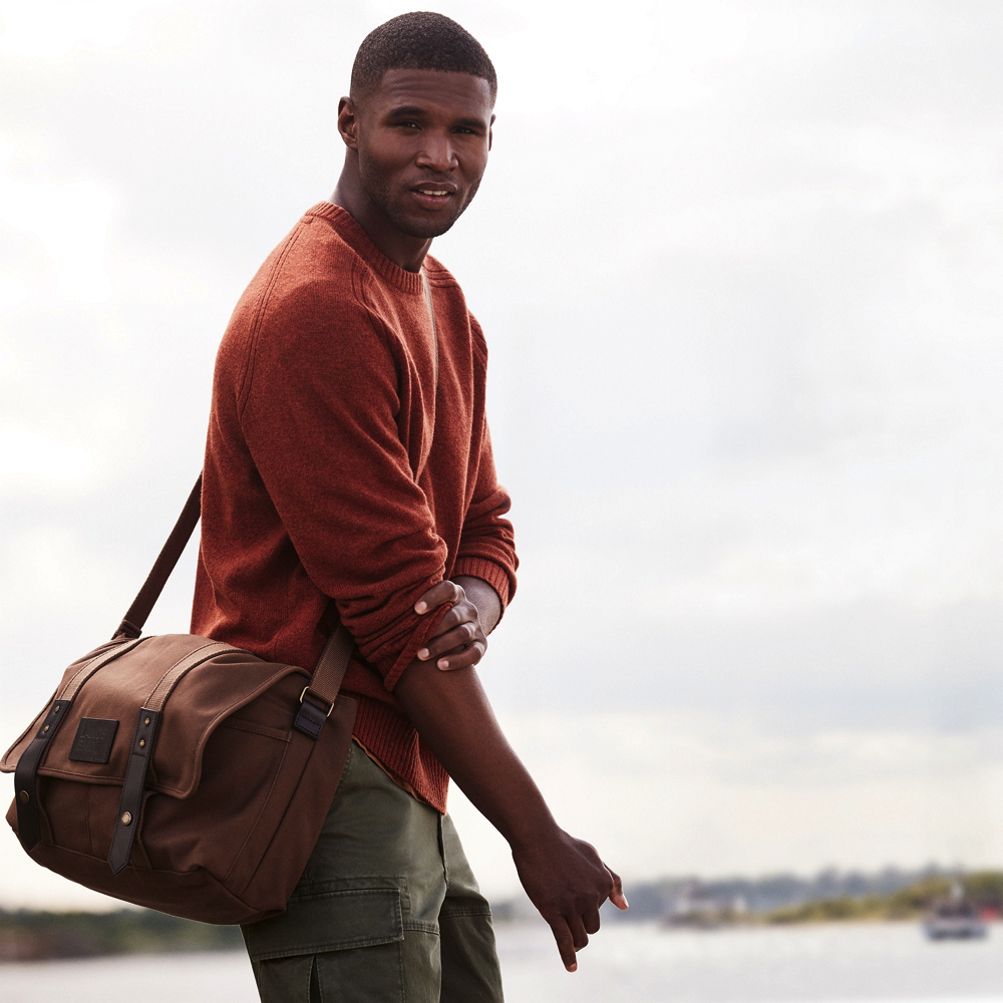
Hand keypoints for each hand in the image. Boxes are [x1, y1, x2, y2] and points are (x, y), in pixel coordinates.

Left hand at [414, 580, 486, 670]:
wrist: (464, 627)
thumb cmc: (435, 617)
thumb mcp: (431, 608)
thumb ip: (417, 607)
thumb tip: (388, 610)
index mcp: (456, 595)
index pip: (448, 589)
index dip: (433, 597)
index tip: (416, 609)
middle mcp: (468, 609)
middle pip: (454, 615)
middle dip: (433, 628)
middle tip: (414, 642)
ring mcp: (476, 627)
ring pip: (462, 634)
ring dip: (440, 645)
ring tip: (421, 655)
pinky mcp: (481, 645)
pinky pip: (473, 653)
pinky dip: (457, 660)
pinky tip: (441, 665)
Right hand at [511, 828, 627, 971]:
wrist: (538, 838)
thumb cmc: (565, 846)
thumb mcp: (594, 857)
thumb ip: (612, 881)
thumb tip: (625, 907)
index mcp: (603, 883)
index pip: (599, 909)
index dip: (585, 905)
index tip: (571, 893)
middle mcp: (590, 896)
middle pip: (592, 927)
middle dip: (581, 925)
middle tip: (566, 914)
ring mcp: (571, 905)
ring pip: (580, 937)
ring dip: (575, 941)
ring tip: (568, 938)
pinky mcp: (553, 910)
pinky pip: (564, 940)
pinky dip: (568, 956)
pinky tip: (571, 967)